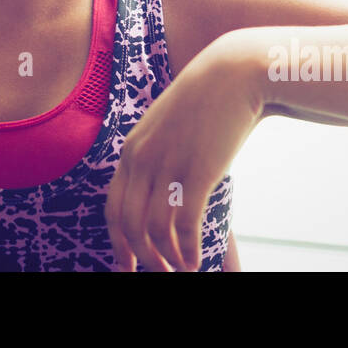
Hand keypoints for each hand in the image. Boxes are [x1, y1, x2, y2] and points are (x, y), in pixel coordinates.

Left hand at [104, 32, 264, 270]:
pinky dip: (188, 251)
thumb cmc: (205, 101)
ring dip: (168, 260)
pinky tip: (196, 262)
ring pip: (156, 231)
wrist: (234, 73)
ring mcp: (168, 166)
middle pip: (129, 226)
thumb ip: (154, 154)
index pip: (113, 210)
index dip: (118, 244)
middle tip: (158, 274)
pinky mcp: (198, 172)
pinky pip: (185, 226)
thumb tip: (155, 189)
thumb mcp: (166, 127)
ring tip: (181, 270)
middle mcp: (142, 160)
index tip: (125, 266)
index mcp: (131, 150)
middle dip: (141, 258)